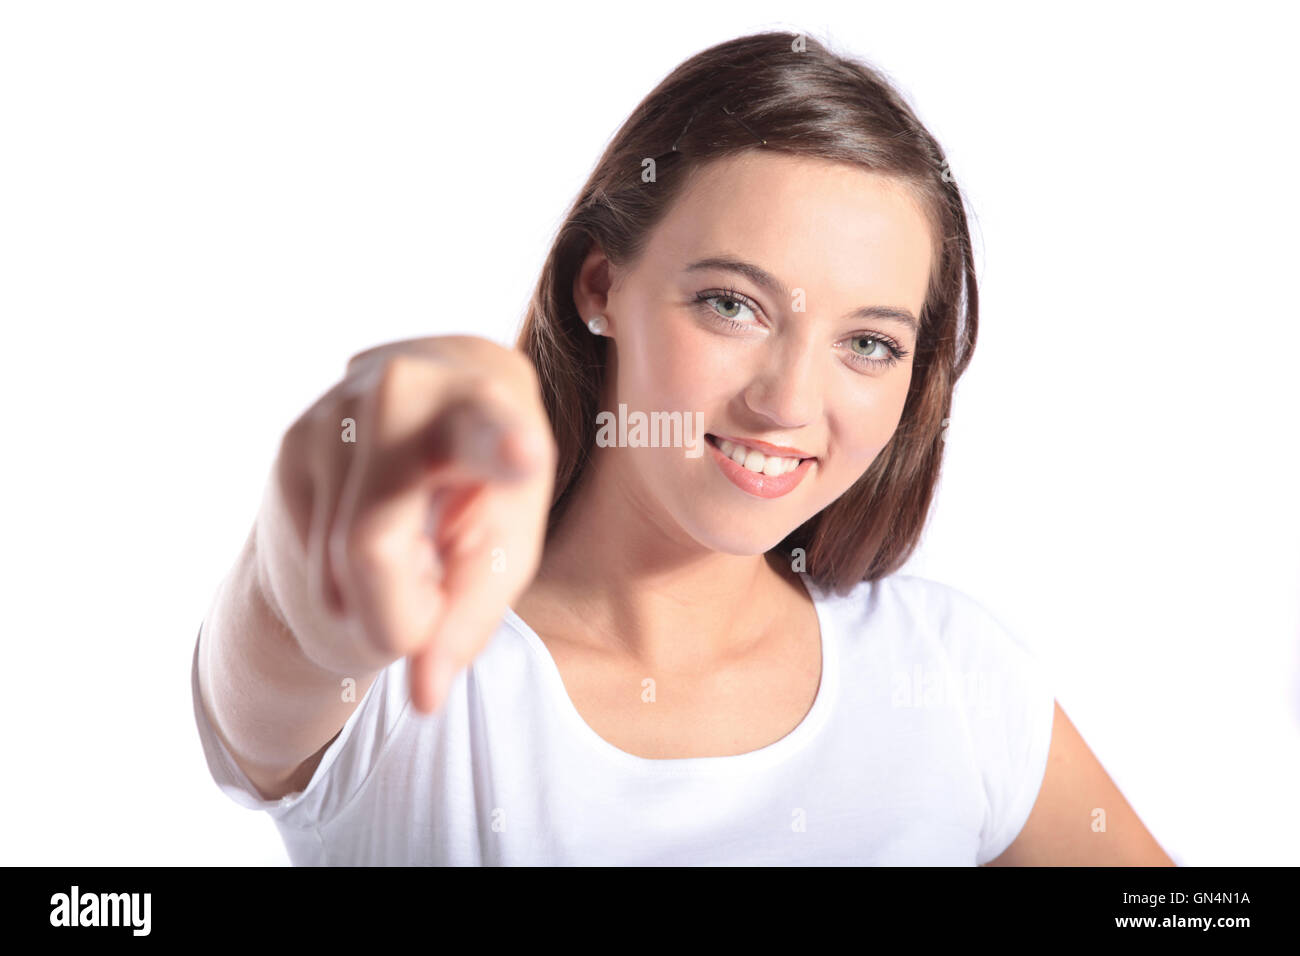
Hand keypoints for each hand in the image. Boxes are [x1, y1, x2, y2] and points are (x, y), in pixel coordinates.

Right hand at [269, 335, 556, 713]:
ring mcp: (336, 406)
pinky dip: (345, 579)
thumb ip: (470, 620)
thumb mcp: (499, 554)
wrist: (407, 431)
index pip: (485, 431)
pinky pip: (311, 553)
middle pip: (373, 544)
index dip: (501, 446)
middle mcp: (406, 387)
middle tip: (429, 605)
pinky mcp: (293, 436)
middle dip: (400, 612)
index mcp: (491, 401)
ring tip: (407, 548)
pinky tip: (366, 535)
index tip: (524, 451)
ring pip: (337, 563)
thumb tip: (423, 697)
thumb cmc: (477, 502)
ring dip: (375, 595)